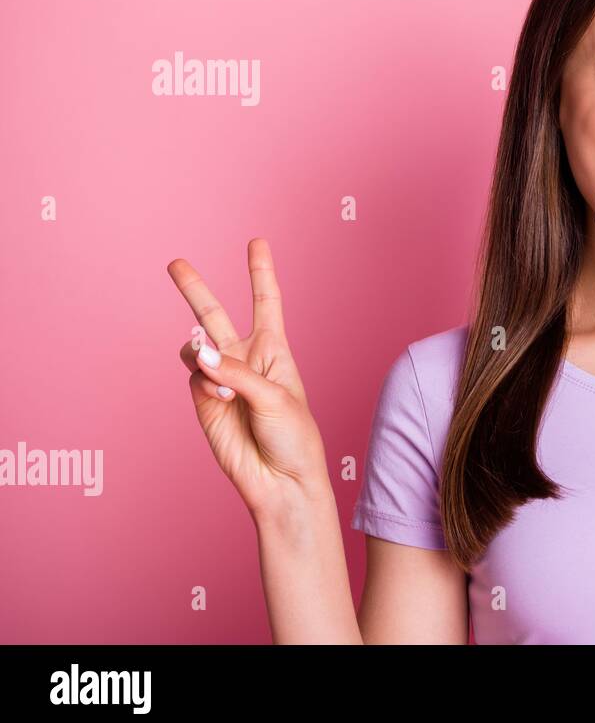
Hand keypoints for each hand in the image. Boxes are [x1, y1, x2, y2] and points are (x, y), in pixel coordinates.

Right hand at [167, 238, 329, 520]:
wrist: (280, 481)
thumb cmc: (293, 437)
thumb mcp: (276, 396)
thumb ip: (235, 370)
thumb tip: (197, 351)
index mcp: (274, 350)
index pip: (266, 301)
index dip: (261, 271)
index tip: (257, 241)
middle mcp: (245, 359)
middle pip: (214, 314)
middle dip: (194, 289)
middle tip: (175, 263)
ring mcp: (221, 379)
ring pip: (195, 347)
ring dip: (201, 351)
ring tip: (219, 375)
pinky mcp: (203, 401)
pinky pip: (193, 376)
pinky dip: (204, 381)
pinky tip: (220, 398)